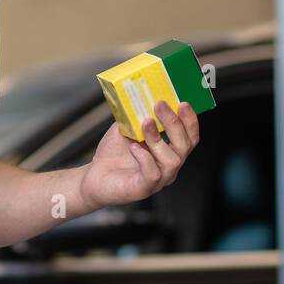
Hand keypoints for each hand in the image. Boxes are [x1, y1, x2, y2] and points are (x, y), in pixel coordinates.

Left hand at [79, 100, 199, 211]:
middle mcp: (168, 166)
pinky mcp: (143, 189)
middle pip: (184, 146)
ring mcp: (158, 180)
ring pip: (172, 160)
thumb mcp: (127, 127)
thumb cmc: (113, 154)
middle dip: (174, 123)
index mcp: (169, 151)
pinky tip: (134, 147)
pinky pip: (153, 174)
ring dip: (158, 138)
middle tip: (160, 105)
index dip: (190, 121)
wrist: (94, 177)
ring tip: (145, 123)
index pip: (189, 137)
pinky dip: (145, 157)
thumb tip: (142, 94)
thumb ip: (137, 114)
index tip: (182, 103)